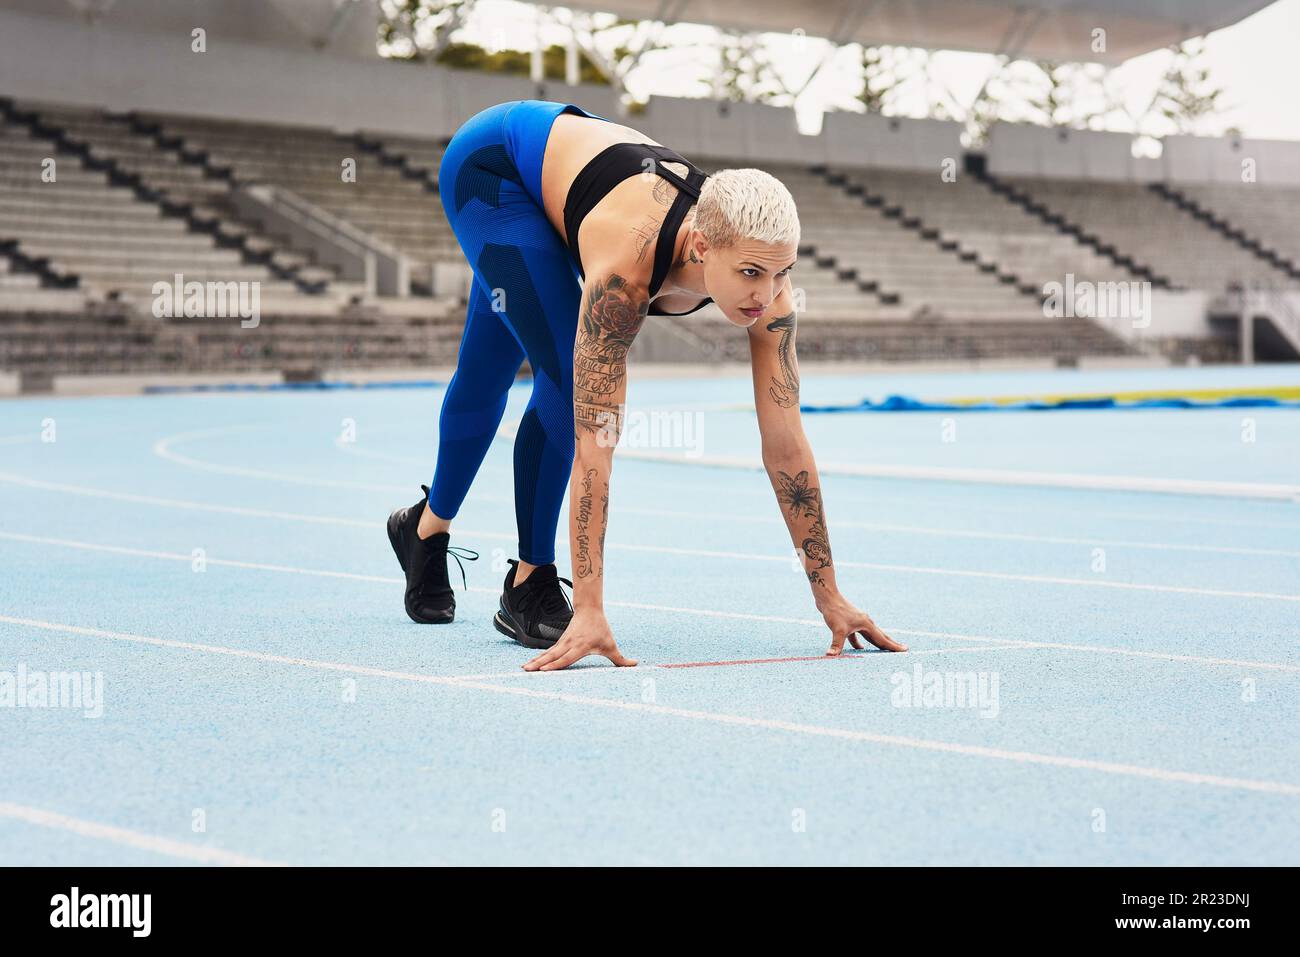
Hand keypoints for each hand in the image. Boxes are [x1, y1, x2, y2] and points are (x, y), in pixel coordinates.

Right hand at [522, 606, 637, 670]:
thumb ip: (620, 659)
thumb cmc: (600, 629)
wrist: (589, 610)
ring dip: (535, 661)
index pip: (566, 658)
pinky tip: (530, 664)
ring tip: (524, 669)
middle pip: (552, 656)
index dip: (555, 664)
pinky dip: (539, 657)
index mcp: (580, 647)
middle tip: (527, 671)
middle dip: (539, 664)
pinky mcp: (560, 642)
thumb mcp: (611, 645)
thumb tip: (634, 665)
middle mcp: (569, 645)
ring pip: (548, 654)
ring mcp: (563, 643)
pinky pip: (548, 652)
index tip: (544, 670)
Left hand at [818, 593, 905, 655]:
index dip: (893, 646)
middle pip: (880, 636)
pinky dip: (859, 643)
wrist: (828, 597)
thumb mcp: (837, 629)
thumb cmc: (835, 611)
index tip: (905, 650)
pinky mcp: (850, 623)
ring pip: (870, 636)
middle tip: (903, 649)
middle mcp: (865, 623)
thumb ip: (837, 644)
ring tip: (884, 651)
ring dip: (876, 644)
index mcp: (867, 624)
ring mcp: (858, 622)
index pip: (882, 639)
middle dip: (890, 644)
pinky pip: (857, 635)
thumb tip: (831, 656)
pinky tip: (859, 649)